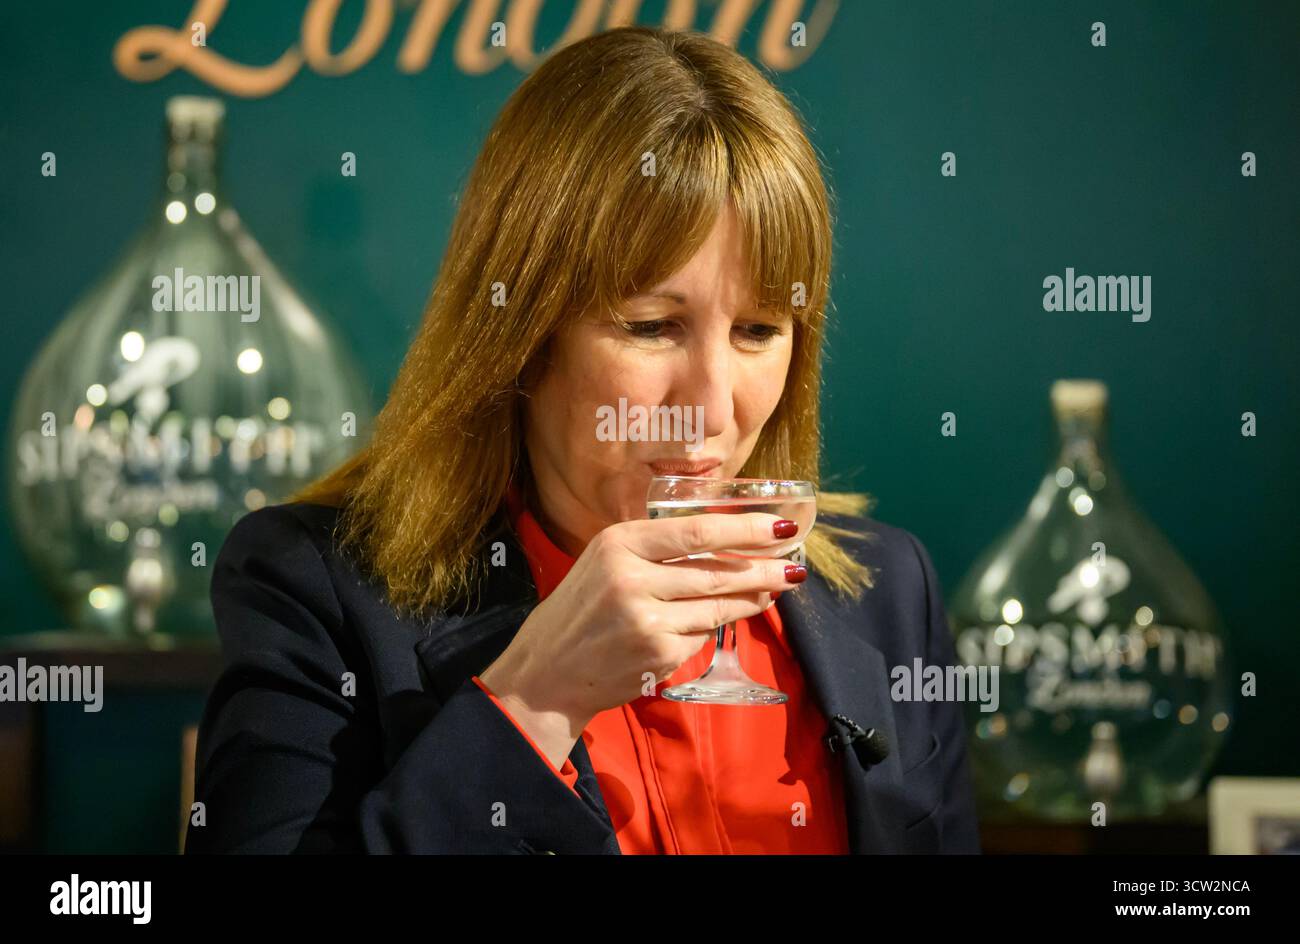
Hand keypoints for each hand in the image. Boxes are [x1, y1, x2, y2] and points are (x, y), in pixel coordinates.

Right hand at [480, 512, 806, 729]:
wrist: (547, 673)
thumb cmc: (581, 611)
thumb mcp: (605, 561)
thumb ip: (653, 548)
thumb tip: (724, 540)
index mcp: (619, 543)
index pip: (698, 531)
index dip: (746, 529)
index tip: (780, 526)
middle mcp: (631, 578)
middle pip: (716, 570)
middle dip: (763, 566)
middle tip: (795, 561)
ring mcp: (647, 619)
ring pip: (717, 604)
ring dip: (754, 596)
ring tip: (778, 585)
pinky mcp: (658, 654)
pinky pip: (703, 634)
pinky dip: (720, 624)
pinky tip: (736, 614)